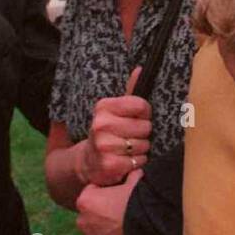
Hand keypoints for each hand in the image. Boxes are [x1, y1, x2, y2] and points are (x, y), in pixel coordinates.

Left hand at [75, 170, 141, 234]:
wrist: (149, 228)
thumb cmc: (137, 202)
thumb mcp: (134, 180)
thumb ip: (130, 175)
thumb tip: (135, 171)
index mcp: (85, 200)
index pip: (92, 191)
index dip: (106, 191)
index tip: (117, 193)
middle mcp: (83, 221)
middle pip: (92, 212)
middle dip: (102, 211)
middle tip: (121, 209)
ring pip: (96, 230)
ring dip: (105, 227)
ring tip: (124, 224)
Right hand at [76, 67, 151, 186]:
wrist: (88, 161)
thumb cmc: (107, 132)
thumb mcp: (114, 111)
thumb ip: (130, 91)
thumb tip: (141, 69)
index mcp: (103, 107)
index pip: (141, 105)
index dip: (145, 114)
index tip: (137, 118)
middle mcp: (101, 124)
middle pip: (145, 127)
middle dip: (143, 134)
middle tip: (130, 137)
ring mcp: (104, 145)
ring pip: (144, 145)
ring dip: (140, 150)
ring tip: (127, 149)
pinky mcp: (109, 164)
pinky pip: (139, 161)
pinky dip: (136, 163)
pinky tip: (125, 161)